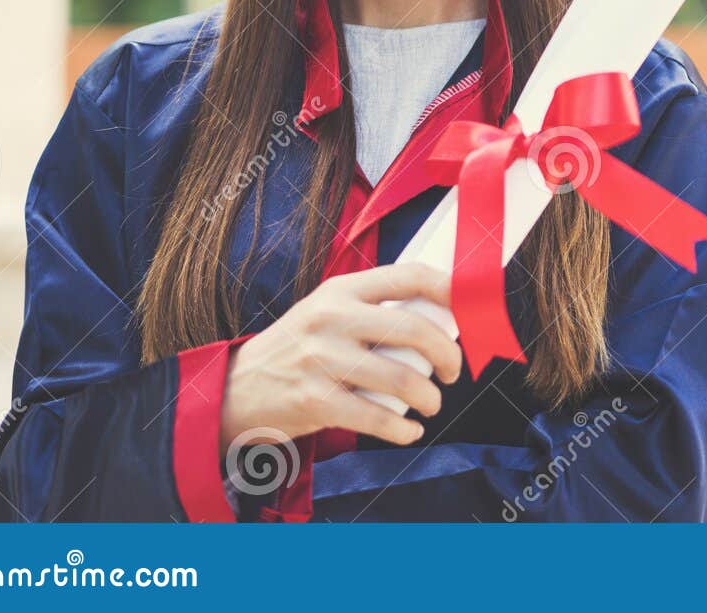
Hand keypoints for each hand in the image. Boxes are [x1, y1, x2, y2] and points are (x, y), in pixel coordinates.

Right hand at [218, 263, 464, 455]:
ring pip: (403, 379)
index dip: (450, 290)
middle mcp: (332, 318)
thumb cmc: (299, 349)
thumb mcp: (329, 312)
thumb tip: (442, 319)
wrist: (236, 388)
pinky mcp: (315, 401)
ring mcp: (322, 360)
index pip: (409, 276)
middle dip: (448, 355)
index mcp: (342, 290)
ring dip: (430, 398)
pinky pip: (378, 418)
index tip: (470, 309)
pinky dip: (403, 429)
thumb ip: (374, 310)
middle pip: (415, 330)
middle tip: (453, 371)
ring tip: (431, 403)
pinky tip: (409, 431)